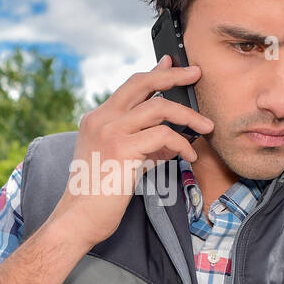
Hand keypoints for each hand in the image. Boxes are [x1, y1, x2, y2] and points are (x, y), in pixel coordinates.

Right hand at [49, 54, 213, 247]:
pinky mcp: (123, 150)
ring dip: (189, 116)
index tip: (174, 65)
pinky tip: (189, 156)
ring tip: (206, 127)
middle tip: (196, 73)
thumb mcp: (119, 161)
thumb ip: (142, 144)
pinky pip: (164, 136)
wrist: (78, 219)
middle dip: (174, 75)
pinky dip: (182, 144)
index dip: (156, 73)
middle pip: (143, 83)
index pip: (131, 86)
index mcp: (96, 119)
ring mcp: (110, 132)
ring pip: (160, 107)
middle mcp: (101, 119)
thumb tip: (173, 138)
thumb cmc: (98, 195)